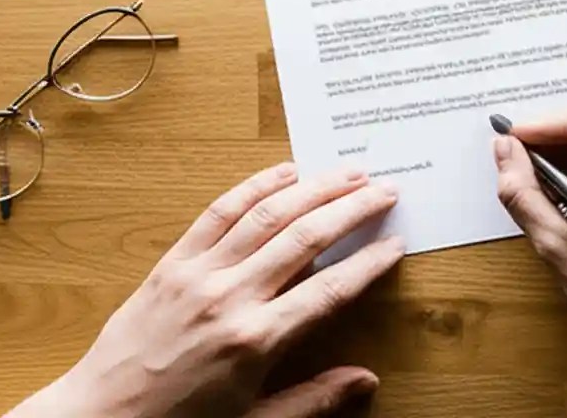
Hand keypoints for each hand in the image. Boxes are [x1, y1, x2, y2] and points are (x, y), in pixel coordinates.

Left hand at [6, 164, 403, 417]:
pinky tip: (284, 172)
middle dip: (352, 209)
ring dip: (313, 188)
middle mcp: (229, 297)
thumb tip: (367, 380)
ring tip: (348, 172)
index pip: (329, 290)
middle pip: (305, 238)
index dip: (368, 263)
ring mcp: (198, 274)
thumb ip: (313, 400)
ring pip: (266, 215)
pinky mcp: (171, 263)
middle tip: (386, 190)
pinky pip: (218, 213)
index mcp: (255, 341)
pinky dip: (254, 186)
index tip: (395, 243)